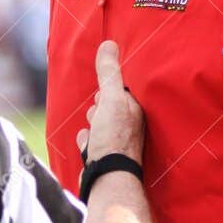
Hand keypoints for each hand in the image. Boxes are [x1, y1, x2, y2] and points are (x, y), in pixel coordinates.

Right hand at [77, 40, 144, 165]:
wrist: (107, 177)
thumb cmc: (114, 137)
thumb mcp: (111, 99)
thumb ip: (109, 73)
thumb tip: (109, 45)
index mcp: (136, 111)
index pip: (117, 91)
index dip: (106, 94)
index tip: (104, 101)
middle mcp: (131, 127)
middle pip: (104, 107)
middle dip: (96, 112)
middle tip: (98, 121)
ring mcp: (118, 143)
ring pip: (96, 125)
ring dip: (90, 129)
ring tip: (94, 139)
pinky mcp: (105, 157)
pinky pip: (90, 142)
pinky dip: (86, 144)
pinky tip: (88, 149)